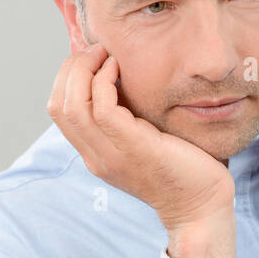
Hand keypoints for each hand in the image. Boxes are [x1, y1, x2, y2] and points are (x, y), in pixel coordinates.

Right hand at [46, 45, 235, 230]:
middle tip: (97, 50)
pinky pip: (103, 109)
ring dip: (85, 70)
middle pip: (58, 105)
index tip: (92, 58)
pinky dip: (105, 81)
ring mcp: (112, 155)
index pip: (59, 111)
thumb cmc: (181, 169)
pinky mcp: (134, 148)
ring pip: (73, 106)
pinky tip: (120, 70)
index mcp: (95, 154)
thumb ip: (125, 118)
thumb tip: (116, 76)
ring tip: (107, 55)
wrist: (200, 207)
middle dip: (71, 69)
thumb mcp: (142, 140)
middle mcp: (96, 156)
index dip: (67, 77)